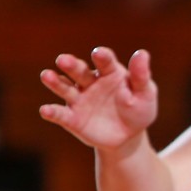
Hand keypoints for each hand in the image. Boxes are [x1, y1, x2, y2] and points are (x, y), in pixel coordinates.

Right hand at [38, 47, 158, 152]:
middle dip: (71, 65)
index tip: (99, 54)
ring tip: (46, 75)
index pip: (105, 61)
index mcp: (109, 72)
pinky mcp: (72, 119)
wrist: (128, 136)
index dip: (102, 57)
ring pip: (65, 88)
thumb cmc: (138, 110)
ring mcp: (79, 99)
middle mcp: (90, 82)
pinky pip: (60, 114)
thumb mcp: (145, 94)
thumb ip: (141, 76)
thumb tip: (142, 53)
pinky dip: (52, 112)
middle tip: (63, 60)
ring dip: (55, 82)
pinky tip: (45, 110)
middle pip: (79, 71)